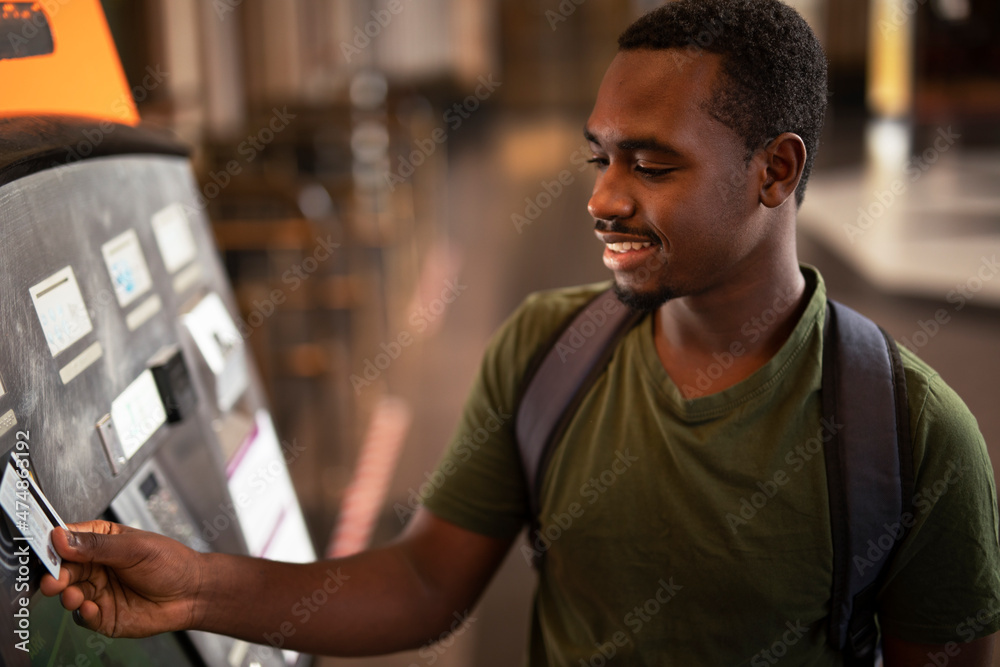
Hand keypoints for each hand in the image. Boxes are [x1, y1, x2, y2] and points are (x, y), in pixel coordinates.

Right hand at [39, 521, 203, 637]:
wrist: (192, 593)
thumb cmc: (171, 563)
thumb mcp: (135, 547)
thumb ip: (98, 545)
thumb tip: (62, 538)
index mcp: (100, 541)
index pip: (68, 540)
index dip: (55, 545)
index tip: (46, 549)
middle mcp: (94, 566)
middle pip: (63, 569)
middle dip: (55, 575)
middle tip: (54, 580)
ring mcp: (96, 591)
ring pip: (69, 593)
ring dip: (67, 595)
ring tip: (74, 595)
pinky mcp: (101, 615)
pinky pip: (83, 617)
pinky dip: (83, 614)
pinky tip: (90, 608)